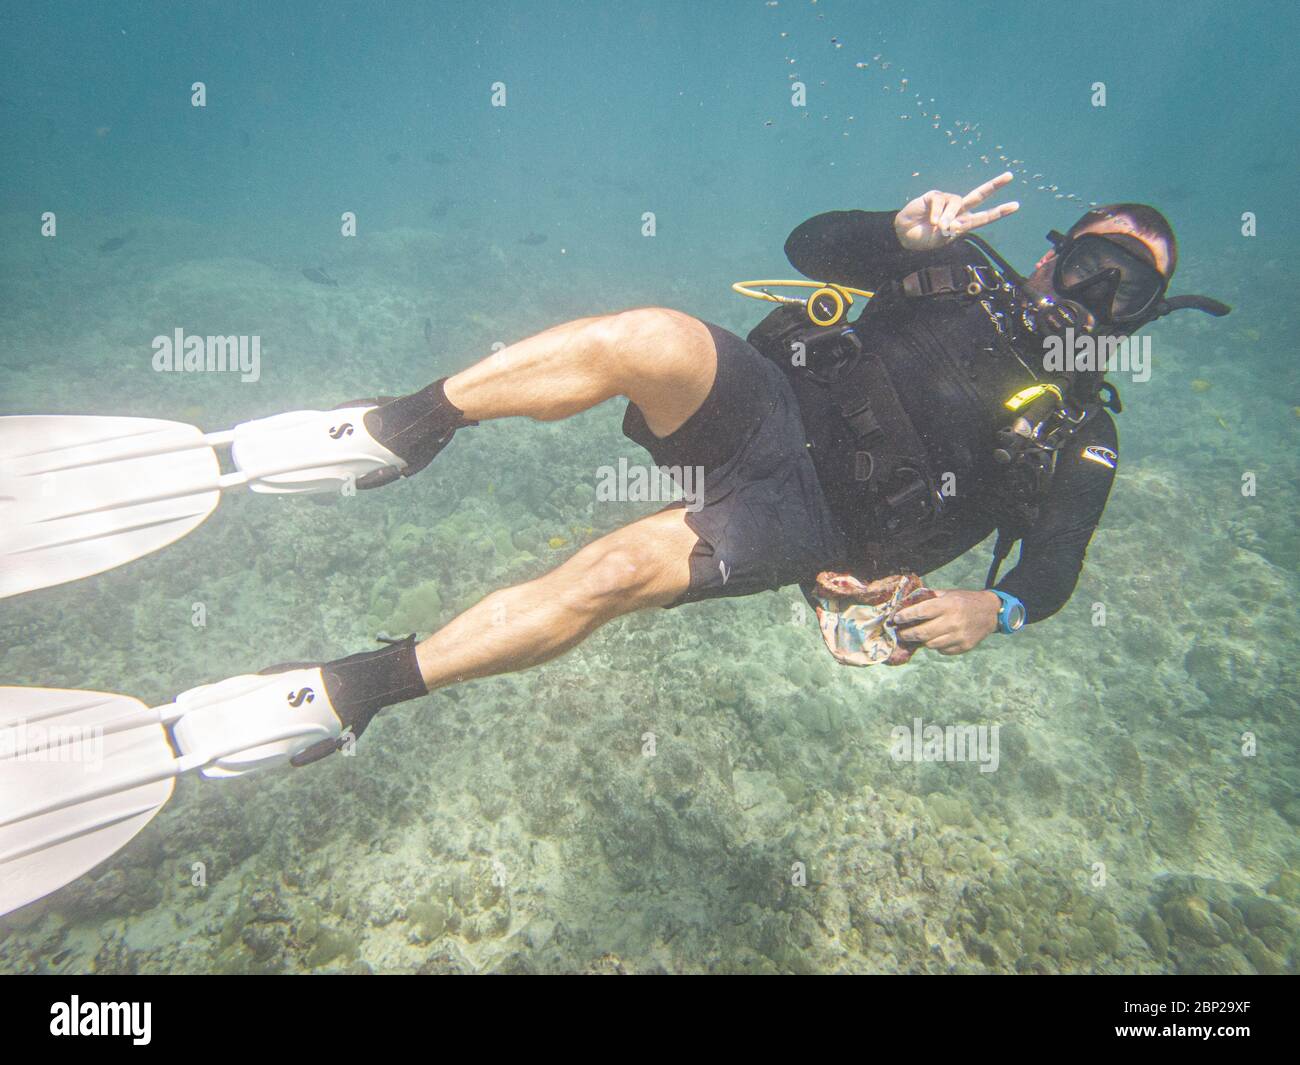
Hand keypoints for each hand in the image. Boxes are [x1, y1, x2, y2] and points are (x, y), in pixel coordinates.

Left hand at [892, 589, 999, 655]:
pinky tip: (935, 639)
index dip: (906, 616)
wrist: (990, 612)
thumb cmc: (965, 601)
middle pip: (923, 633)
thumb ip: (929, 598)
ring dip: (921, 641)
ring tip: (915, 636)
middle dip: (907, 634)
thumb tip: (907, 602)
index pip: (921, 612)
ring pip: (930, 644)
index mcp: (948, 605)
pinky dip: (936, 646)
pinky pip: (942, 650)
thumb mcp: (948, 593)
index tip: (896, 619)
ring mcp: (959, 636)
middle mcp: (953, 622)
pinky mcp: (963, 647)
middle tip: (900, 634)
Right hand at [894, 172, 1019, 250]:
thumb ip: (951, 229)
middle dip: (994, 186)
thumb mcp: (942, 239)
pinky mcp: (934, 196)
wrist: (904, 235)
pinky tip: (931, 220)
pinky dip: (937, 213)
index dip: (999, 211)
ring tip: (939, 226)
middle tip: (1010, 176)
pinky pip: (941, 202)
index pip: (984, 216)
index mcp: (963, 222)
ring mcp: (947, 202)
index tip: (1015, 206)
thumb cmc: (924, 239)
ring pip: (957, 202)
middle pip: (978, 195)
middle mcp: (958, 210)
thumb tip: (954, 219)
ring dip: (949, 216)